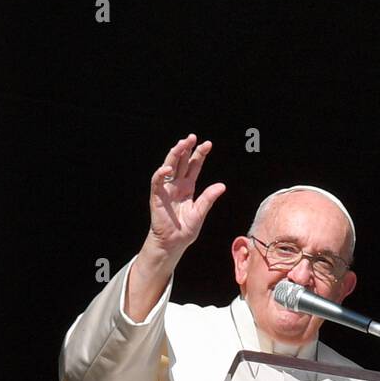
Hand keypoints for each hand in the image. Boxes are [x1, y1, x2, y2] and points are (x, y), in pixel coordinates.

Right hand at [146, 133, 225, 257]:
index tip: (208, 144)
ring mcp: (166, 189)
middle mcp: (177, 185)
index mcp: (188, 187)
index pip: (194, 166)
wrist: (174, 243)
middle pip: (181, 162)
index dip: (200, 154)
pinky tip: (167, 168)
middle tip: (192, 137)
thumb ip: (208, 198)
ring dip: (174, 155)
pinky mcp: (157, 196)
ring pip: (169, 166)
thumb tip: (222, 186)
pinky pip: (157, 182)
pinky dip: (160, 174)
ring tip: (181, 144)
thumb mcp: (200, 212)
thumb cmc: (186, 230)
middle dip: (186, 149)